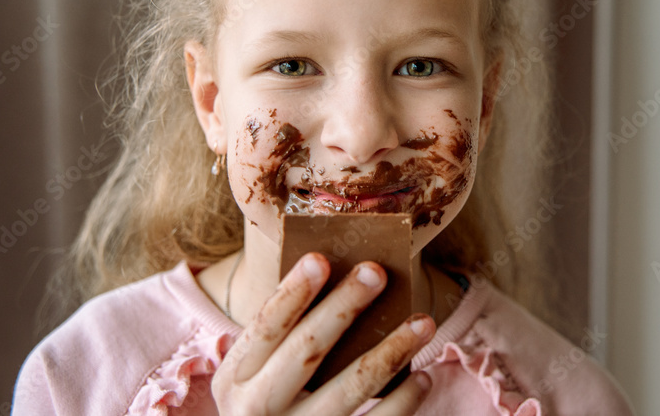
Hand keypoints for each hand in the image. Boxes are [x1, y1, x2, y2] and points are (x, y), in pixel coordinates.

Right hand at [212, 253, 435, 414]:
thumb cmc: (264, 407)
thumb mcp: (249, 380)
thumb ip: (275, 342)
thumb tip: (334, 284)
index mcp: (235, 379)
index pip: (265, 327)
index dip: (292, 293)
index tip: (320, 259)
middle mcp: (258, 408)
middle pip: (307, 349)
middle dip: (344, 306)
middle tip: (377, 272)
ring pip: (350, 388)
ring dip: (391, 351)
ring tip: (424, 323)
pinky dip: (402, 401)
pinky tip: (421, 377)